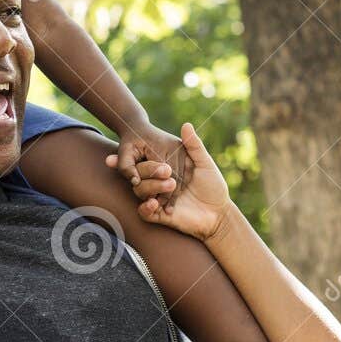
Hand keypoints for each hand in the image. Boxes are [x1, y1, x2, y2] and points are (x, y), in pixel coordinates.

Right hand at [107, 122, 231, 240]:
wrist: (218, 214)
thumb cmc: (214, 187)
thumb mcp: (204, 164)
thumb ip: (194, 146)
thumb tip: (186, 124)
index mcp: (166, 170)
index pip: (146, 161)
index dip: (133, 156)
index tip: (122, 148)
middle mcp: (159, 184)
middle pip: (139, 176)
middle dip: (139, 170)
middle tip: (165, 169)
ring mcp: (158, 200)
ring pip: (140, 192)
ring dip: (150, 186)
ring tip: (171, 183)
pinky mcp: (160, 217)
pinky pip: (145, 213)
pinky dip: (146, 207)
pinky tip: (155, 202)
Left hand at [111, 122, 188, 204]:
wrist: (138, 126)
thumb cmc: (130, 141)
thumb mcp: (124, 152)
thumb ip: (125, 167)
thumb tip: (135, 182)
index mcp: (160, 147)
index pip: (165, 176)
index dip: (162, 192)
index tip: (157, 205)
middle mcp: (174, 145)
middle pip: (176, 176)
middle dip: (171, 194)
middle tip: (166, 210)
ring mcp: (181, 146)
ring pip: (183, 175)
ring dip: (178, 191)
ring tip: (170, 206)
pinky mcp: (185, 149)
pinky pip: (187, 170)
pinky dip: (182, 183)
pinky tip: (175, 194)